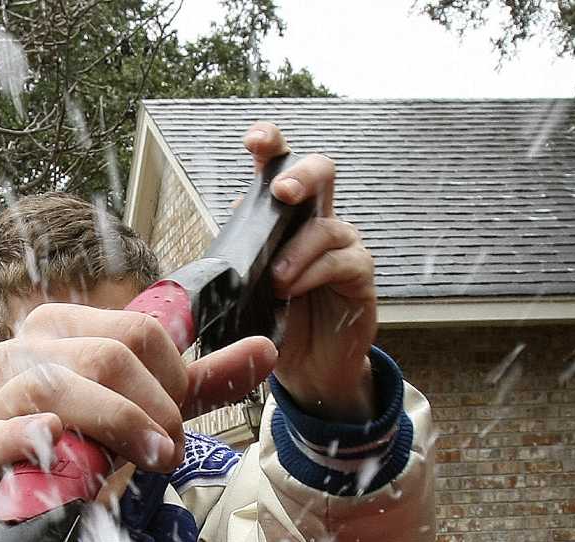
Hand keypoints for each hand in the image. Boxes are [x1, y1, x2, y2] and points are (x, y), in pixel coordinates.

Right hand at [0, 302, 275, 541]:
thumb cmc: (60, 441)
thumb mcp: (128, 407)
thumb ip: (194, 383)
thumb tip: (268, 349)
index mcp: (64, 329)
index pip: (139, 331)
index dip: (174, 379)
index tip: (177, 425)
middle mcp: (25, 349)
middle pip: (108, 356)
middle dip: (154, 409)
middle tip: (168, 454)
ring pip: (60, 389)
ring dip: (117, 426)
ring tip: (148, 460)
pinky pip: (2, 432)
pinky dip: (32, 435)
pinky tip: (56, 440)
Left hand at [245, 122, 379, 422]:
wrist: (308, 367)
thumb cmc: (274, 321)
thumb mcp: (244, 290)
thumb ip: (234, 259)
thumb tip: (215, 234)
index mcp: (284, 216)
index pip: (278, 166)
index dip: (271, 143)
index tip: (255, 140)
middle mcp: (316, 219)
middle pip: (320, 172)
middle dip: (300, 175)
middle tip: (282, 192)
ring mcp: (343, 243)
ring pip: (326, 225)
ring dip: (296, 251)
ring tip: (276, 281)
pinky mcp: (359, 272)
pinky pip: (341, 261)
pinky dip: (313, 273)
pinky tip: (294, 290)